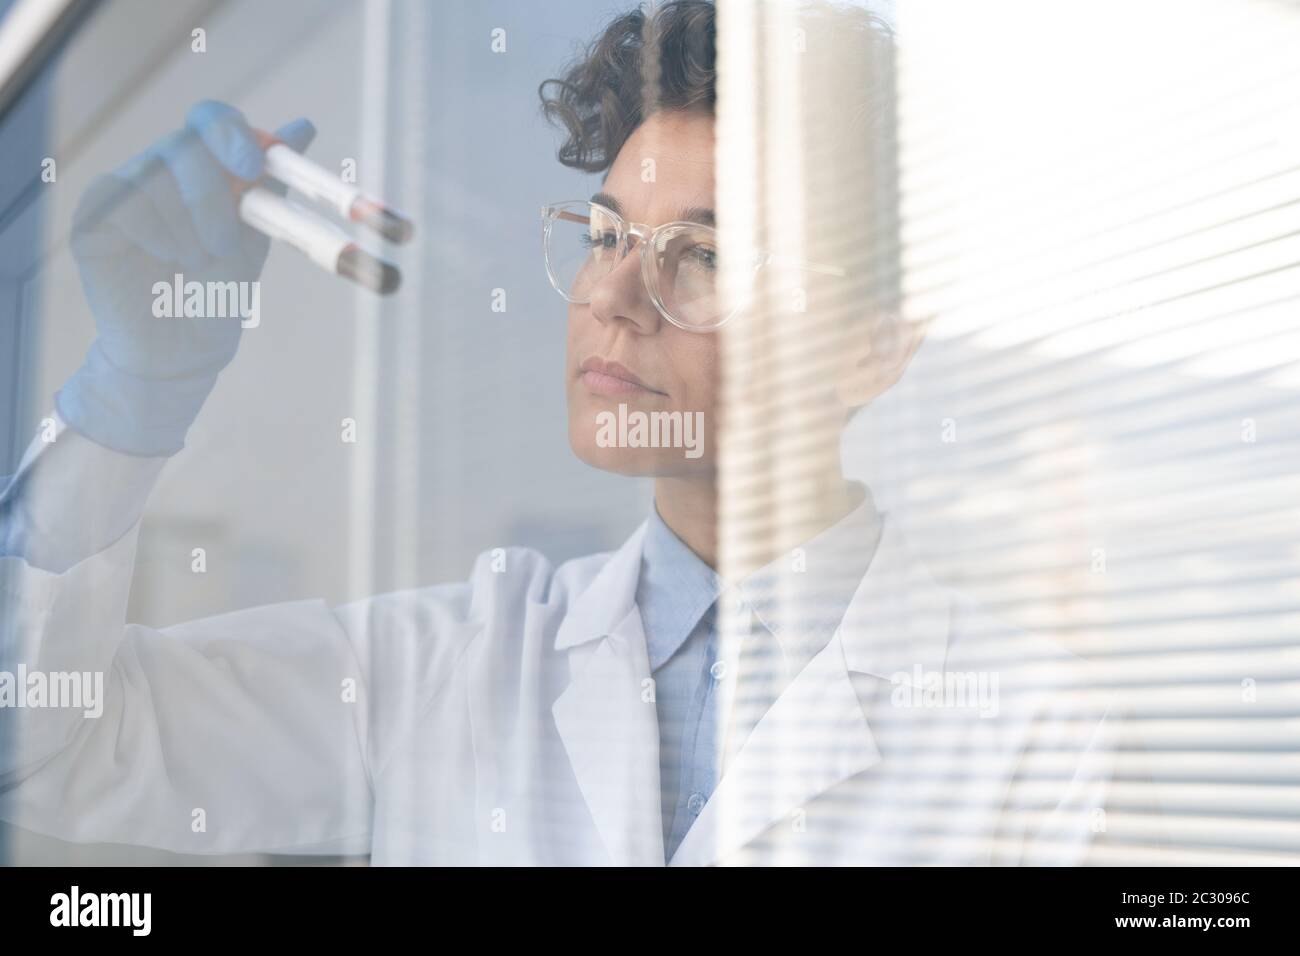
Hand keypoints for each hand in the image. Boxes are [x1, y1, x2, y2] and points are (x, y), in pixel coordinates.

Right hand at [59, 101, 314, 455]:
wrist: (183, 351)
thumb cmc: (219, 294)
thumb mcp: (255, 238)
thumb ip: (271, 185)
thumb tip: (303, 127)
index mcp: (205, 169)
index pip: (213, 120)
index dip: (234, 136)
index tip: (254, 167)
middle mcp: (162, 169)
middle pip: (185, 144)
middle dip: (213, 196)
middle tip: (222, 245)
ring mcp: (124, 188)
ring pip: (156, 175)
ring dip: (187, 228)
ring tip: (194, 265)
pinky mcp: (94, 215)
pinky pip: (123, 201)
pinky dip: (154, 233)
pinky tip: (164, 260)